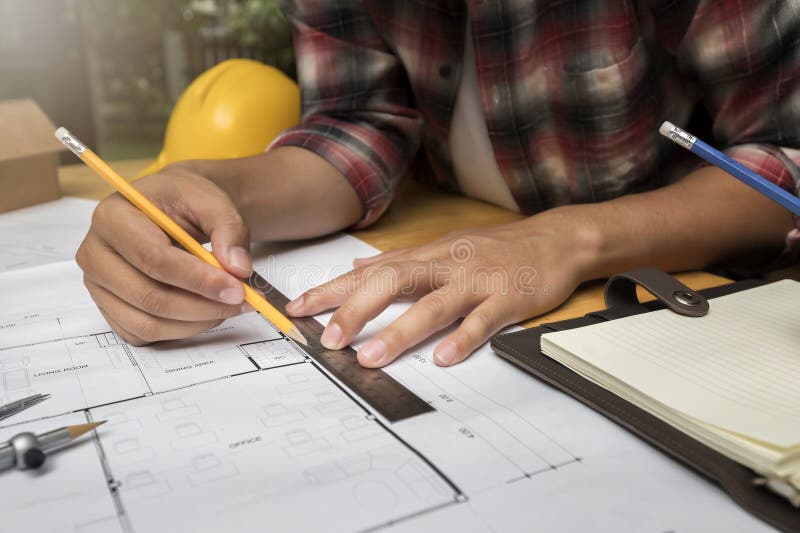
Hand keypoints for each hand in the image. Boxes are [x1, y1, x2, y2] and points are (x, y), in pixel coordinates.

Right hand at [76, 164, 252, 344]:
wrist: (166, 210)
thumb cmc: (183, 202)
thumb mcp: (211, 200)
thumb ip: (229, 230)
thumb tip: (239, 270)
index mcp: (112, 217)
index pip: (154, 260)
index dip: (199, 280)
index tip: (237, 289)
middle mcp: (95, 254)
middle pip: (150, 297)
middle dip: (203, 306)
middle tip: (243, 302)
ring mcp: (98, 286)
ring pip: (148, 323)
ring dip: (196, 322)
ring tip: (228, 306)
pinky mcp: (109, 309)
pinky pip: (145, 334)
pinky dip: (182, 330)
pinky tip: (204, 311)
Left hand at [286, 209, 597, 366]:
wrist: (556, 239)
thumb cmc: (495, 247)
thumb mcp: (443, 246)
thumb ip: (399, 259)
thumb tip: (355, 265)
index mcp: (427, 256)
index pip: (370, 272)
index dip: (333, 289)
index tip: (298, 310)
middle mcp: (446, 266)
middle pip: (393, 283)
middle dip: (357, 309)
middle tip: (328, 339)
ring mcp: (476, 282)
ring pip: (433, 305)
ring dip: (400, 331)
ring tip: (371, 358)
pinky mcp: (508, 299)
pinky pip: (483, 321)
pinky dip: (463, 339)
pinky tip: (443, 358)